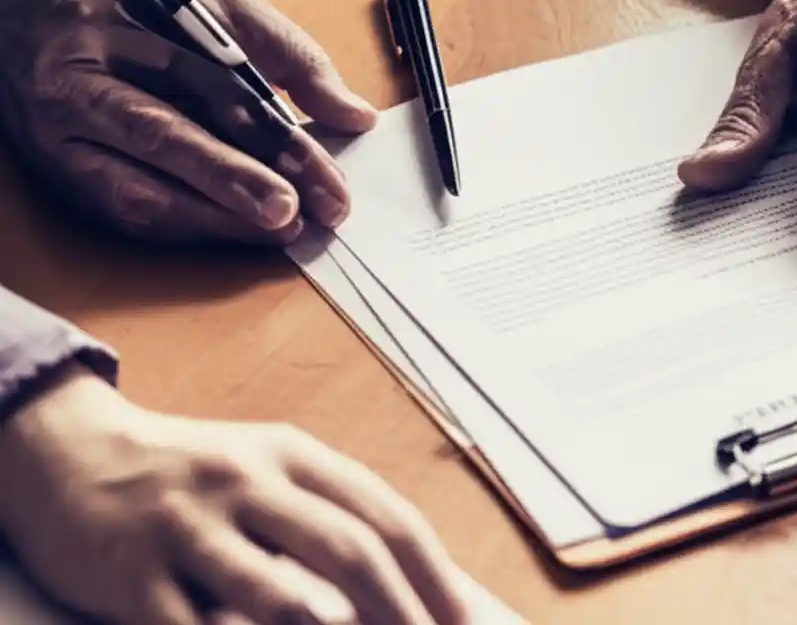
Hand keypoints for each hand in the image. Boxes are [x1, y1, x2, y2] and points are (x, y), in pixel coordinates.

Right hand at [0, 0, 376, 243]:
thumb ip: (290, 54)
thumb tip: (355, 116)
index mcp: (133, 23)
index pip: (218, 86)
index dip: (281, 141)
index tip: (330, 182)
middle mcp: (89, 76)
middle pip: (170, 137)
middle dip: (241, 184)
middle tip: (299, 215)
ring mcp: (66, 127)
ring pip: (137, 186)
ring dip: (213, 219)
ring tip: (275, 231)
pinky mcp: (58, 166)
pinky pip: (122, 209)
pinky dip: (183, 227)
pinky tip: (230, 231)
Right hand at [0, 363, 522, 624]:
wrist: (71, 449)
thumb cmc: (192, 471)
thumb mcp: (266, 467)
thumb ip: (327, 510)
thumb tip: (407, 580)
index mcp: (293, 454)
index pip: (386, 515)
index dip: (434, 574)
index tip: (464, 622)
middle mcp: (248, 481)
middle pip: (348, 552)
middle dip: (402, 613)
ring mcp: (191, 526)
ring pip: (277, 595)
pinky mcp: (134, 572)